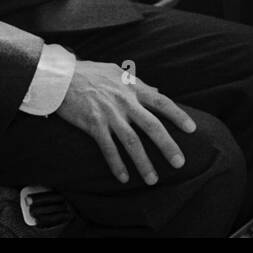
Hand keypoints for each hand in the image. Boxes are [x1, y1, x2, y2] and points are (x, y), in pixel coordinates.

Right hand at [55, 60, 196, 184]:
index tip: (192, 129)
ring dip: (143, 162)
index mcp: (132, 88)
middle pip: (152, 126)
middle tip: (180, 163)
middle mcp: (124, 101)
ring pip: (132, 142)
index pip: (161, 102)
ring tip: (153, 179)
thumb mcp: (116, 73)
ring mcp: (109, 113)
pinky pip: (108, 148)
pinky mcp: (93, 124)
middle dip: (167, 146)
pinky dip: (116, 164)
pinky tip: (123, 178)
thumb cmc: (89, 73)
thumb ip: (138, 84)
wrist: (60, 76)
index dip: (178, 115)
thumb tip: (158, 91)